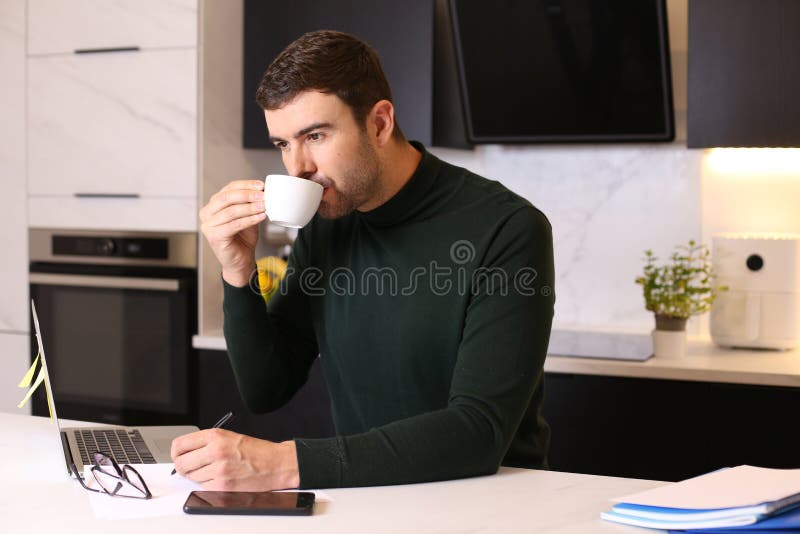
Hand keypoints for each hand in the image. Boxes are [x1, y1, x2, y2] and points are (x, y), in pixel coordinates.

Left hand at [171, 428, 299, 490]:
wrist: (276, 463)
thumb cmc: (255, 451)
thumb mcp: (229, 437)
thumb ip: (206, 443)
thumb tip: (184, 454)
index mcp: (215, 436)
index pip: (180, 445)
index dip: (176, 453)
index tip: (179, 456)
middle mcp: (216, 450)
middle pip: (181, 464)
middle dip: (183, 468)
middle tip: (191, 467)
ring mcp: (219, 469)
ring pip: (191, 477)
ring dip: (198, 476)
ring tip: (212, 471)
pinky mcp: (223, 485)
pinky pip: (203, 487)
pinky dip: (208, 485)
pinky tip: (220, 478)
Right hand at [199, 180, 266, 286]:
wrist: (241, 261)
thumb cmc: (243, 239)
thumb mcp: (248, 216)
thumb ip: (250, 203)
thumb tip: (263, 191)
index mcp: (213, 205)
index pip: (228, 188)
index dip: (245, 185)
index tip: (260, 185)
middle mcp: (207, 213)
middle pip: (227, 198)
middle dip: (247, 194)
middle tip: (263, 195)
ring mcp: (208, 225)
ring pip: (231, 211)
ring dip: (250, 207)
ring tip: (265, 206)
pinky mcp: (215, 237)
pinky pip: (235, 224)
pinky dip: (250, 219)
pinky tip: (261, 216)